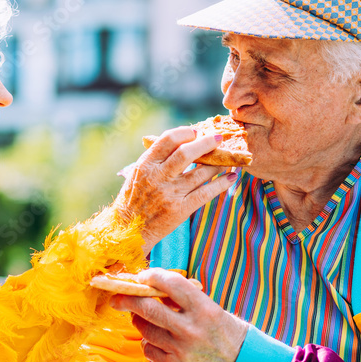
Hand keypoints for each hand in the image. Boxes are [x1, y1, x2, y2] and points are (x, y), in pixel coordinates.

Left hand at [111, 269, 248, 361]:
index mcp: (204, 308)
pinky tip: (157, 339)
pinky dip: (148, 342)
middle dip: (127, 300)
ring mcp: (181, 349)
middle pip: (147, 308)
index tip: (142, 276)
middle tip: (117, 296)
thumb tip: (154, 287)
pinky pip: (148, 349)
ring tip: (143, 318)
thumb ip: (185, 299)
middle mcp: (191, 328)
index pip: (170, 283)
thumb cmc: (227, 332)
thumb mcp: (212, 309)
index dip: (151, 276)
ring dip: (138, 321)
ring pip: (144, 329)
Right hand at [113, 126, 236, 250]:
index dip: (185, 133)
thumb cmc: (134, 199)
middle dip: (206, 143)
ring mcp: (170, 194)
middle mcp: (158, 177)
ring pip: (200, 173)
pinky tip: (231, 177)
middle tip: (218, 138)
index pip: (168, 140)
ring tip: (228, 158)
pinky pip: (205, 193)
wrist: (129, 230)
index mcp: (145, 165)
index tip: (196, 131)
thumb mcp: (138, 173)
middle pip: (186, 153)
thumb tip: (182, 141)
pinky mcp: (180, 210)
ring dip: (218, 163)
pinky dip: (221, 184)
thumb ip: (156, 158)